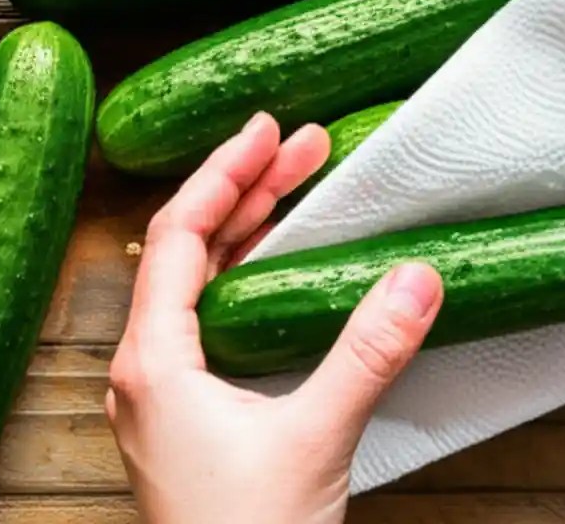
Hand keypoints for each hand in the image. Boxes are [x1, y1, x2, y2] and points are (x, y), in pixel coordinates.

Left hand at [106, 112, 443, 523]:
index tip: (266, 128)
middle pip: (190, 252)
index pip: (177, 235)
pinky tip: (285, 269)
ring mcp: (166, 396)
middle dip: (246, 192)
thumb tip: (417, 278)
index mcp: (153, 361)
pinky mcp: (189, 419)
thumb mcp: (316, 437)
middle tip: (300, 146)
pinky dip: (249, 283)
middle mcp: (147, 370)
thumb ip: (367, 353)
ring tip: (297, 186)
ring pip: (201, 288)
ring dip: (249, 235)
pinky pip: (212, 325)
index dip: (223, 173)